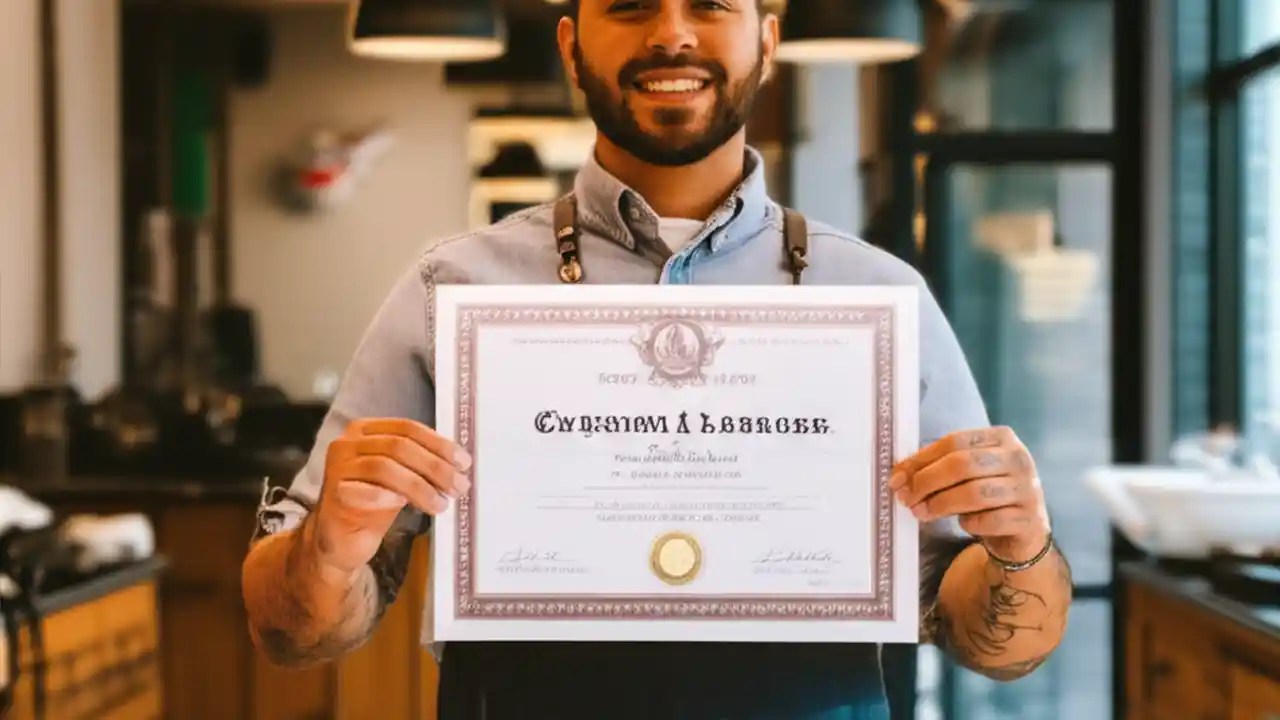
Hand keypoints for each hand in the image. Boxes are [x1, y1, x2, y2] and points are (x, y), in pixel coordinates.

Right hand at [308, 418, 471, 574]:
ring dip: (419, 486)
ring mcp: (337, 467)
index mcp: (367, 430)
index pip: (408, 428)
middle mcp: (348, 443)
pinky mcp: (333, 494)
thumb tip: (460, 466)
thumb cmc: (374, 505)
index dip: (439, 444)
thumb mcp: (403, 478)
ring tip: (440, 504)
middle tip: (459, 486)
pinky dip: (386, 497)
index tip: (464, 463)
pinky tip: (402, 504)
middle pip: (399, 446)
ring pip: (384, 467)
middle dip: (435, 467)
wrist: (340, 539)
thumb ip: (422, 465)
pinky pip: (363, 491)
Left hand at [890, 426, 1049, 562]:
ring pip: (974, 493)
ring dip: (940, 504)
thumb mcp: (967, 474)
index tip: (896, 478)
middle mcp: (1018, 459)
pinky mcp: (1028, 519)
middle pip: (962, 464)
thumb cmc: (988, 495)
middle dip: (927, 482)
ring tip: (921, 513)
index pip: (954, 441)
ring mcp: (1027, 489)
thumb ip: (937, 467)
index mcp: (1001, 438)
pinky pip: (989, 520)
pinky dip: (969, 523)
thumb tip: (898, 475)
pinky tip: (963, 524)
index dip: (921, 459)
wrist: (1024, 530)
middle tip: (906, 498)